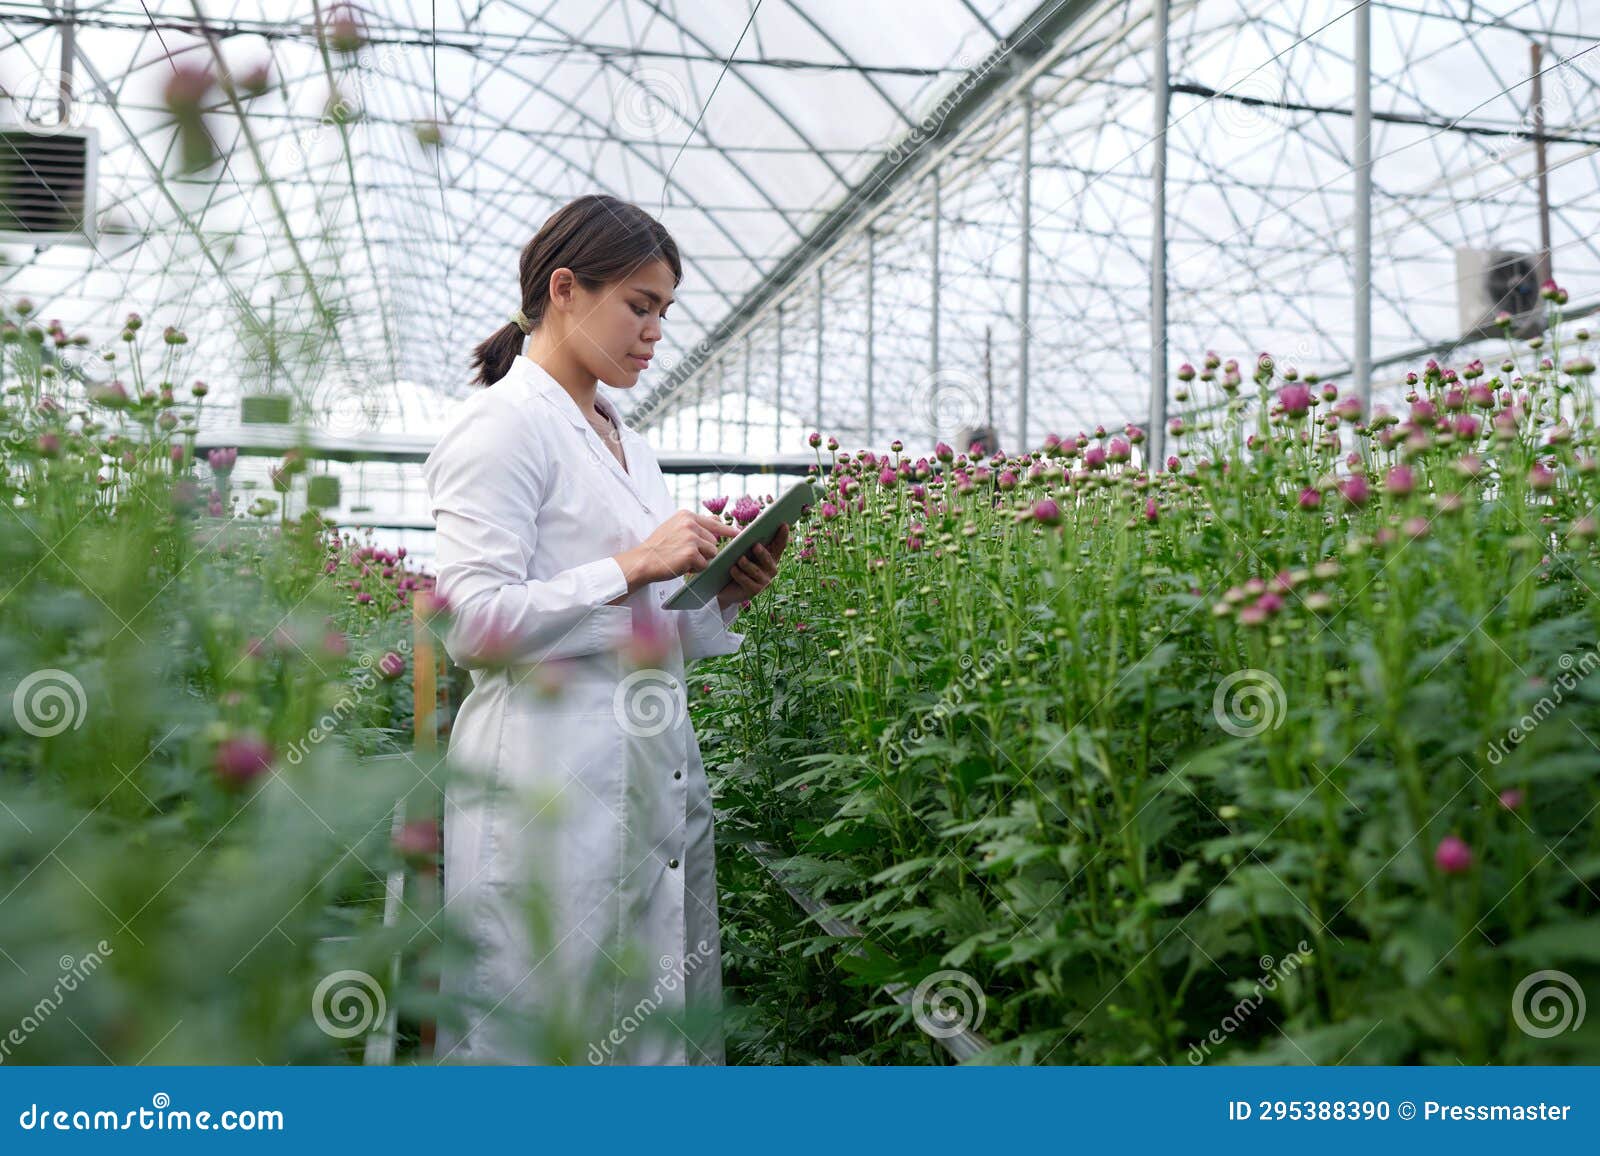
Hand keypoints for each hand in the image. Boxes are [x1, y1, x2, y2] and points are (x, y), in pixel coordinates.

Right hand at [613, 510, 736, 599]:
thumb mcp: (676, 527)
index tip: (740, 534)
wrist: (643, 560)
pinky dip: (695, 569)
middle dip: (704, 551)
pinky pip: (705, 564)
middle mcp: (690, 524)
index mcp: (687, 515)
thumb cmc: (659, 546)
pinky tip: (682, 565)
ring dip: (701, 560)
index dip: (728, 530)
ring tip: (683, 559)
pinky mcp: (691, 553)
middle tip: (685, 554)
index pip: (714, 522)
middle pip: (714, 541)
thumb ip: (696, 524)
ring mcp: (691, 538)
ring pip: (712, 553)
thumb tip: (718, 519)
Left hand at [717, 522, 788, 610]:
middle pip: (768, 559)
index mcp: (771, 557)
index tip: (784, 524)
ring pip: (756, 571)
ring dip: (747, 564)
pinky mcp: (755, 591)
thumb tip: (746, 532)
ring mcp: (764, 582)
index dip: (782, 536)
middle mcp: (771, 570)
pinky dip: (739, 575)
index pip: (779, 545)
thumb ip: (748, 543)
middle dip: (762, 552)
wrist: (727, 588)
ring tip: (740, 559)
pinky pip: (746, 581)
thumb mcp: (743, 552)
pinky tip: (733, 569)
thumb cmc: (736, 565)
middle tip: (755, 545)